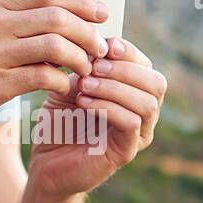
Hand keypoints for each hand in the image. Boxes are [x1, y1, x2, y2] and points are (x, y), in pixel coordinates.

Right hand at [0, 0, 110, 128]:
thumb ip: (12, 19)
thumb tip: (58, 16)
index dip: (81, 1)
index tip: (101, 13)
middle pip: (57, 17)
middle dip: (88, 32)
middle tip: (101, 47)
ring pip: (55, 46)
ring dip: (80, 58)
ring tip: (87, 68)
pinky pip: (43, 78)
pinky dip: (63, 82)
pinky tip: (66, 87)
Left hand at [26, 36, 166, 199]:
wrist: (46, 164)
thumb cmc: (59, 123)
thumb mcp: (69, 86)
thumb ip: (82, 65)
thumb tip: (90, 37)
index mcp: (133, 93)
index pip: (145, 65)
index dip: (129, 51)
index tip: (106, 44)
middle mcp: (143, 113)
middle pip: (156, 82)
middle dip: (125, 69)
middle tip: (94, 66)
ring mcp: (138, 134)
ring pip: (147, 103)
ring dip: (115, 88)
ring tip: (84, 85)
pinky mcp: (126, 152)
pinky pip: (131, 124)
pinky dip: (109, 108)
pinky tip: (84, 102)